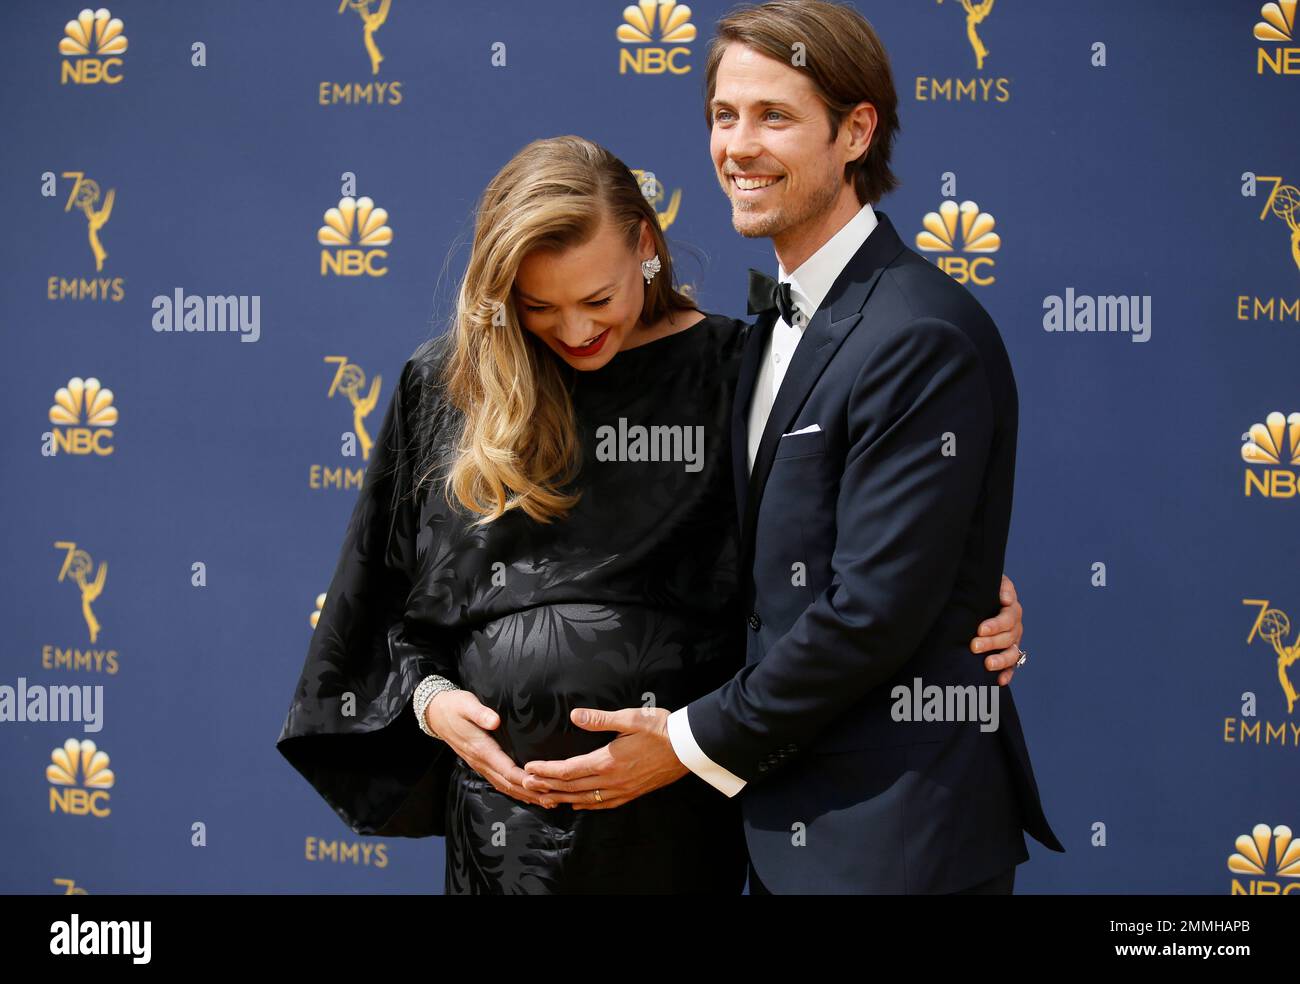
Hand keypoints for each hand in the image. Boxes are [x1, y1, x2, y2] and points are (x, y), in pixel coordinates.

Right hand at [425, 690, 557, 808]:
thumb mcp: (466, 704)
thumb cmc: (454, 706)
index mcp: (481, 749)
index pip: (507, 770)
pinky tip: (528, 795)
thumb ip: (480, 713)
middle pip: (510, 784)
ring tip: (548, 802)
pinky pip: (500, 783)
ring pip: (506, 787)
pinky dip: (516, 791)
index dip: (526, 779)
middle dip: (532, 793)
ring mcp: (480, 766)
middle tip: (555, 799)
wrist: (435, 713)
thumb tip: (494, 721)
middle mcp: (481, 762)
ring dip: (527, 796)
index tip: (544, 784)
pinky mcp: (481, 764)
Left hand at [519, 706, 688, 809]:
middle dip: (547, 785)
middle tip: (525, 784)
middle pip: (572, 787)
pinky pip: (604, 804)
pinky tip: (578, 804)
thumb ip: (601, 719)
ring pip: (585, 799)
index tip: (529, 768)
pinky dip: (587, 805)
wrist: (690, 747)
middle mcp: (612, 780)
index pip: (569, 770)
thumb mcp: (631, 717)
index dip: (546, 771)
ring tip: (544, 795)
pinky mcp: (632, 793)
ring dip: (562, 797)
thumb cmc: (661, 728)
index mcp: (608, 760)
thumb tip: (574, 716)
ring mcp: (623, 789)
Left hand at [971, 573, 1023, 685]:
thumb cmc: (983, 589)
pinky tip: (1000, 681)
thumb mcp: (992, 581)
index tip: (980, 629)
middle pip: (1008, 636)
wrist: (980, 600)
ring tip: (988, 664)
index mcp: (1011, 608)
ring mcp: (1013, 641)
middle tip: (974, 646)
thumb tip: (1006, 599)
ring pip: (1012, 653)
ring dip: (1001, 660)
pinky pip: (1012, 666)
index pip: (1008, 617)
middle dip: (991, 642)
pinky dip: (1007, 674)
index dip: (996, 624)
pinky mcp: (1009, 654)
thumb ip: (1000, 586)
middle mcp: (1015, 626)